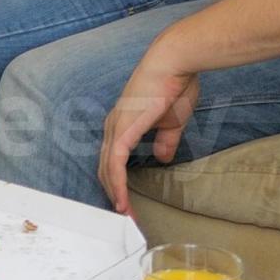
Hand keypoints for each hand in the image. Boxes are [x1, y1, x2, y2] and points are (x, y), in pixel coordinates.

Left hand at [98, 51, 200, 213]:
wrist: (174, 63)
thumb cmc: (174, 85)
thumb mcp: (171, 121)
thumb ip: (165, 140)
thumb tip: (162, 157)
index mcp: (123, 123)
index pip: (113, 159)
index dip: (118, 182)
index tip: (128, 203)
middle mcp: (113, 126)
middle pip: (105, 168)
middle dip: (114, 193)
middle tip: (125, 215)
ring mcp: (115, 127)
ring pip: (107, 169)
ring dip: (115, 194)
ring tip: (125, 215)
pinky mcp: (123, 129)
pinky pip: (115, 164)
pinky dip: (117, 185)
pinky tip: (122, 201)